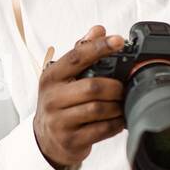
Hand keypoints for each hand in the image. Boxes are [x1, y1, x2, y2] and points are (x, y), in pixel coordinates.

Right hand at [33, 25, 126, 169]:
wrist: (46, 139)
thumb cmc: (59, 103)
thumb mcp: (63, 76)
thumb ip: (80, 52)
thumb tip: (97, 30)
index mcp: (51, 76)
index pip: (77, 57)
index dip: (100, 47)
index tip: (119, 40)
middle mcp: (52, 98)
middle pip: (93, 87)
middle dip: (115, 86)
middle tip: (124, 87)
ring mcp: (60, 121)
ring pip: (98, 109)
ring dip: (117, 106)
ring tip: (122, 103)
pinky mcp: (70, 139)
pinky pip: (101, 130)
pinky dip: (115, 124)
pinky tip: (118, 119)